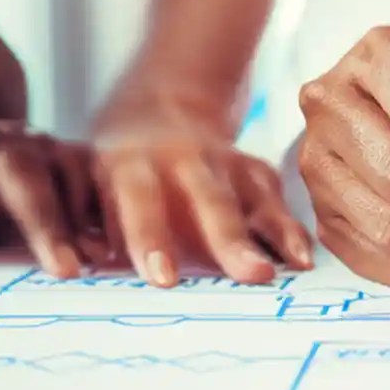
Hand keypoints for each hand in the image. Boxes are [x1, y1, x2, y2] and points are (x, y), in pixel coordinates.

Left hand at [93, 90, 312, 288]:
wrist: (159, 110)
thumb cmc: (119, 170)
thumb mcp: (94, 186)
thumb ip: (98, 229)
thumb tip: (87, 275)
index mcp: (131, 164)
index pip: (141, 201)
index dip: (150, 237)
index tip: (163, 278)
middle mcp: (183, 160)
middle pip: (211, 200)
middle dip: (232, 239)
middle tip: (253, 275)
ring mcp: (225, 163)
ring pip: (252, 198)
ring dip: (276, 232)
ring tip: (296, 266)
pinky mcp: (253, 171)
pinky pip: (275, 201)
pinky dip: (290, 229)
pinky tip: (302, 259)